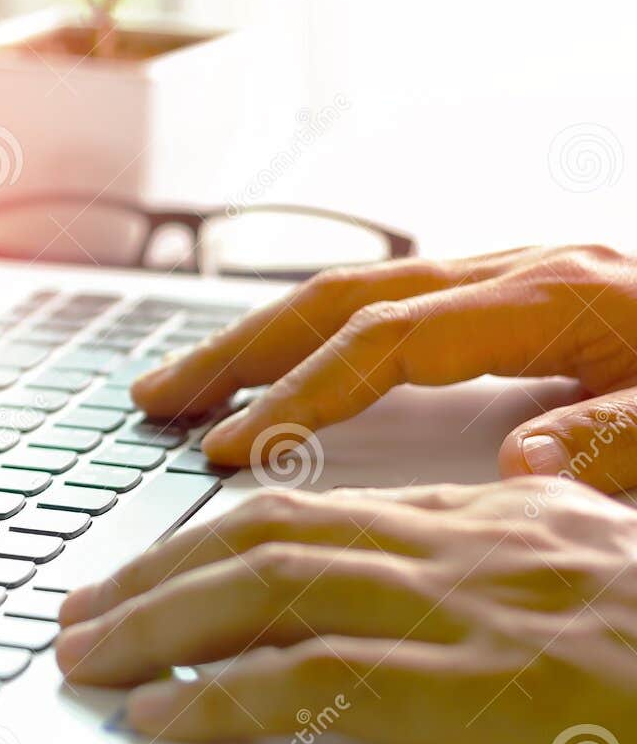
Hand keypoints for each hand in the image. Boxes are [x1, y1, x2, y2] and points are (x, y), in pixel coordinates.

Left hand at [56, 479, 636, 743]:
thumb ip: (482, 599)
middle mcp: (481, 544)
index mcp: (499, 522)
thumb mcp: (587, 609)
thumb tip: (373, 621)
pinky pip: (324, 677)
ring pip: (272, 583)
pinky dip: (229, 692)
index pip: (315, 505)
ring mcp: (489, 609)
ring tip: (90, 653)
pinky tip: (168, 714)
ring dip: (160, 618)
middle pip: (269, 530)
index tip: (141, 566)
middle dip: (155, 570)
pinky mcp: (504, 688)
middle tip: (81, 610)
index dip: (208, 531)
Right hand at [130, 245, 636, 489]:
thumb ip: (624, 444)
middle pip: (342, 298)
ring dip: (260, 337)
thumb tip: (517, 470)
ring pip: (353, 293)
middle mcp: (525, 273)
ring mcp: (516, 277)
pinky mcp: (518, 297)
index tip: (235, 453)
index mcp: (563, 298)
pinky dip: (314, 340)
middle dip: (239, 349)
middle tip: (154, 398)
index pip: (390, 343)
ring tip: (184, 383)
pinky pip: (386, 306)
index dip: (303, 396)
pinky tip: (282, 373)